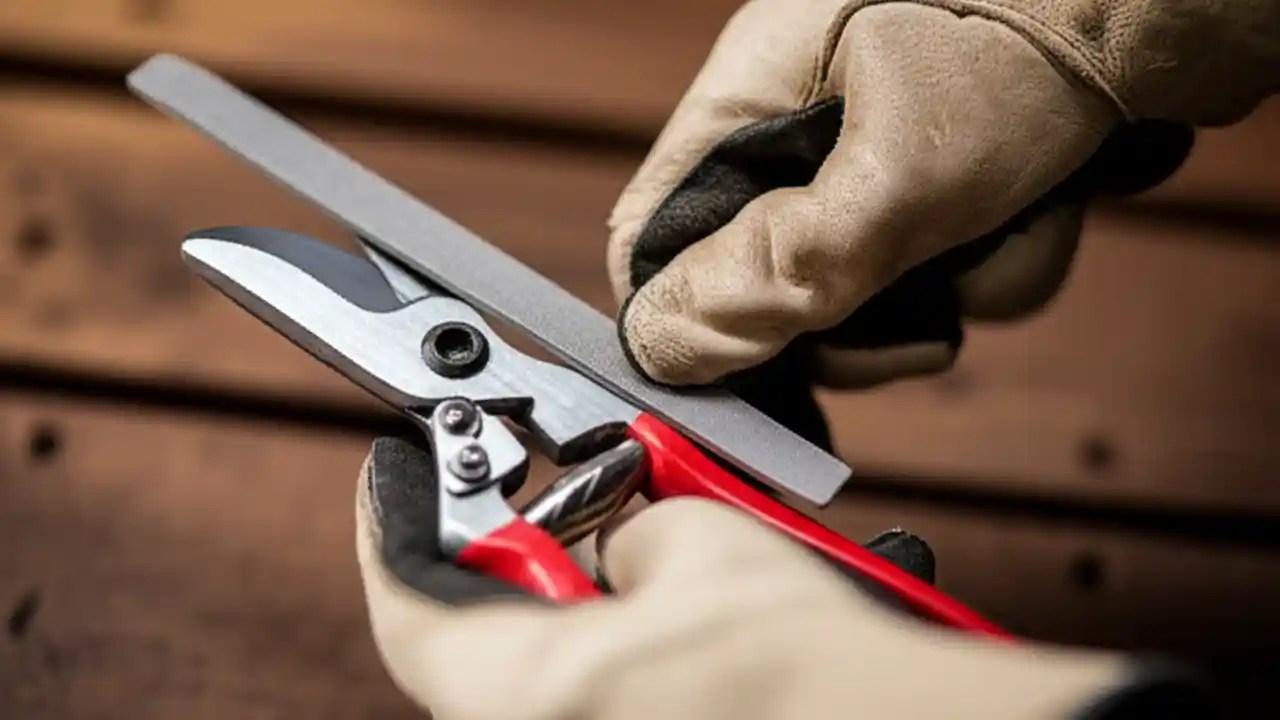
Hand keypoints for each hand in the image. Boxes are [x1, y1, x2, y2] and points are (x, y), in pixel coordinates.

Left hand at [353, 437, 1203, 719]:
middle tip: (554, 483)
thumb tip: (633, 527)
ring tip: (677, 532)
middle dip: (528, 550)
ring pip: (571, 661)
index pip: (410, 598)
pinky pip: (627, 693)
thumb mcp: (719, 547)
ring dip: (612, 592)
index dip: (396, 517)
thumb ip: (645, 524)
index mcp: (532, 692)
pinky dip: (657, 642)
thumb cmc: (826, 682)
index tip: (399, 458)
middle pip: (490, 634)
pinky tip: (733, 602)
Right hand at [607, 0, 1274, 391]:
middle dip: (850, 321)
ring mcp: (857, 174)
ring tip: (1002, 232)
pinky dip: (986, 274)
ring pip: (859, 303)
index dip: (687, 326)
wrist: (1153, 10)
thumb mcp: (902, 167)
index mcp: (742, 105)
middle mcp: (788, 144)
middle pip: (758, 293)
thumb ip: (785, 264)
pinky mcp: (922, 199)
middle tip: (918, 315)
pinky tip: (1026, 223)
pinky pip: (929, 286)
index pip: (652, 244)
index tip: (755, 383)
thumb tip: (667, 348)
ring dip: (941, 296)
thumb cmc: (1025, 42)